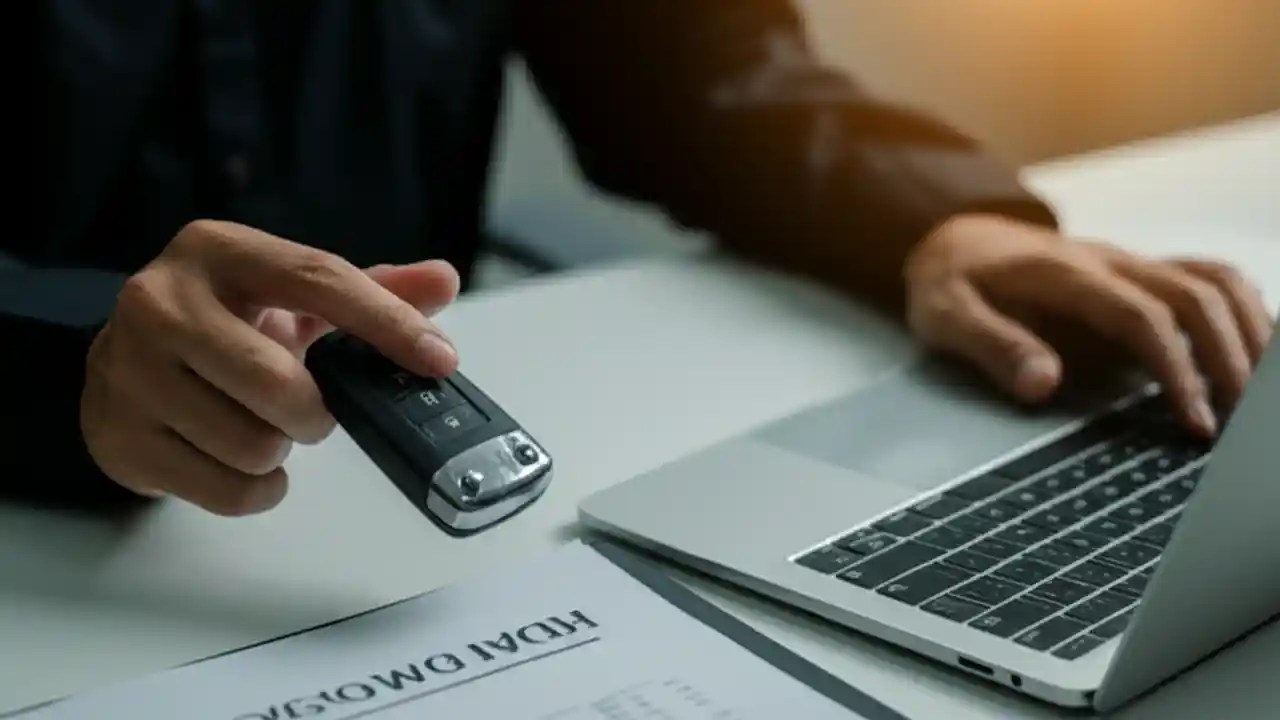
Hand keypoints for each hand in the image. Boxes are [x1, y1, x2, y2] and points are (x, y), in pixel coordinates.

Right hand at [81, 220, 460, 514]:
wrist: (124, 365)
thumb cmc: (225, 325)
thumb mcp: (291, 296)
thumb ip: (371, 290)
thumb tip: (442, 280)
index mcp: (217, 251)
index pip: (318, 280)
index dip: (386, 322)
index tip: (439, 360)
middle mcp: (160, 301)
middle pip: (279, 382)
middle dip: (315, 413)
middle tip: (311, 410)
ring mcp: (128, 371)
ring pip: (252, 445)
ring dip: (279, 450)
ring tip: (261, 426)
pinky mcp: (117, 436)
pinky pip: (225, 490)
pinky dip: (255, 490)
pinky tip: (239, 463)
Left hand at [905, 213, 1274, 436]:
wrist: (954, 239)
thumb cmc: (950, 282)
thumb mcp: (946, 315)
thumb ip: (992, 346)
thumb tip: (1042, 385)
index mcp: (1065, 274)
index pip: (1140, 316)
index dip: (1176, 367)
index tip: (1196, 419)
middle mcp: (1109, 262)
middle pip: (1195, 296)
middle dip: (1228, 358)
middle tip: (1240, 423)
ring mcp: (1129, 264)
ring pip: (1214, 281)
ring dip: (1247, 331)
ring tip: (1258, 395)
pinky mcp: (1138, 273)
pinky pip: (1208, 277)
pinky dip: (1244, 308)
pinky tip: (1259, 350)